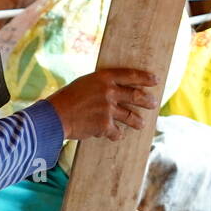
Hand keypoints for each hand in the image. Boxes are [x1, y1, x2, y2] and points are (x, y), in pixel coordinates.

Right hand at [45, 68, 159, 141]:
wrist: (55, 116)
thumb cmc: (67, 98)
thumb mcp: (85, 84)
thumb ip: (101, 86)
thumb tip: (116, 90)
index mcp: (104, 77)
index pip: (130, 75)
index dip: (145, 78)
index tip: (155, 80)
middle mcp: (109, 91)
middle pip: (135, 95)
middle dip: (147, 101)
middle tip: (153, 103)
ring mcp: (108, 109)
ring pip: (130, 116)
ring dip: (137, 121)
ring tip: (141, 124)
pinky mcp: (105, 125)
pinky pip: (116, 132)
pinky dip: (116, 134)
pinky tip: (117, 136)